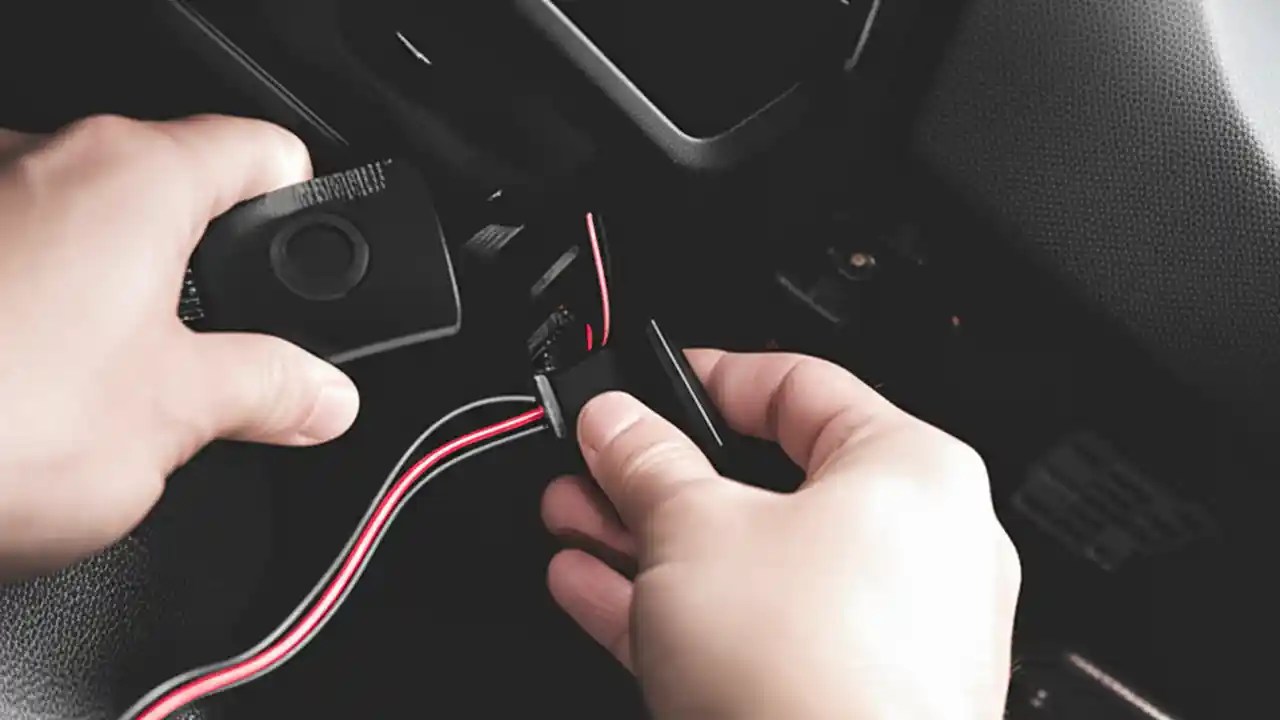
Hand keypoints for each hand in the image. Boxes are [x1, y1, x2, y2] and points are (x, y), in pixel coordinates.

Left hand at [0, 116, 359, 576]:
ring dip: (112, 293)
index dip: (304, 200)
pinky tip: (28, 382)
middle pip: (169, 190)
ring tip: (109, 389)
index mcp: (135, 178)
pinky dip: (38, 304)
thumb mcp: (173, 418)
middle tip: (219, 356)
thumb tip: (321, 392)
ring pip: (82, 227)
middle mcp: (45, 157)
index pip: (262, 149)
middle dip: (205, 270)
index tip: (313, 249)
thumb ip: (269, 389)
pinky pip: (13, 255)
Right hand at [542, 350, 1019, 718]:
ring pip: (750, 562)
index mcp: (912, 471)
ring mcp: (887, 632)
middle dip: (658, 477)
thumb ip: (646, 460)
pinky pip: (753, 629)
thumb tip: (616, 423)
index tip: (644, 387)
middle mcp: (920, 547)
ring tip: (577, 522)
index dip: (707, 377)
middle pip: (765, 483)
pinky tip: (598, 589)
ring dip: (653, 542)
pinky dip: (681, 607)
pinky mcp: (847, 696)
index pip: (799, 386)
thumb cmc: (814, 679)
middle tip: (595, 465)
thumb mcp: (694, 531)